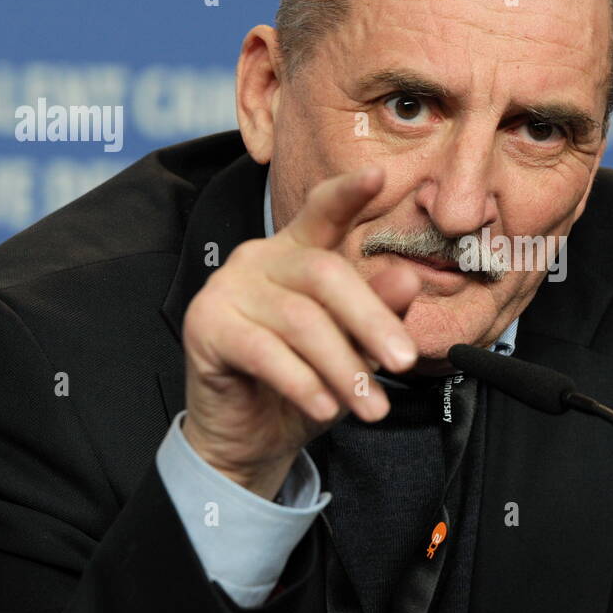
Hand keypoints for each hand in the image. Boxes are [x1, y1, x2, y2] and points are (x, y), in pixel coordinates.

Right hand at [181, 166, 421, 498]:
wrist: (250, 438)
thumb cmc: (307, 383)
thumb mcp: (355, 349)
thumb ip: (378, 312)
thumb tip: (408, 278)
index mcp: (299, 251)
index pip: (323, 211)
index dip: (348, 193)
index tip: (379, 175)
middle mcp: (260, 258)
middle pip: (326, 274)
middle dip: (372, 321)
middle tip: (406, 362)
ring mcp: (228, 287)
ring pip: (301, 320)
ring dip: (343, 367)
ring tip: (371, 406)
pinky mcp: (204, 325)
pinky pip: (263, 351)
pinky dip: (301, 382)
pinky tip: (325, 408)